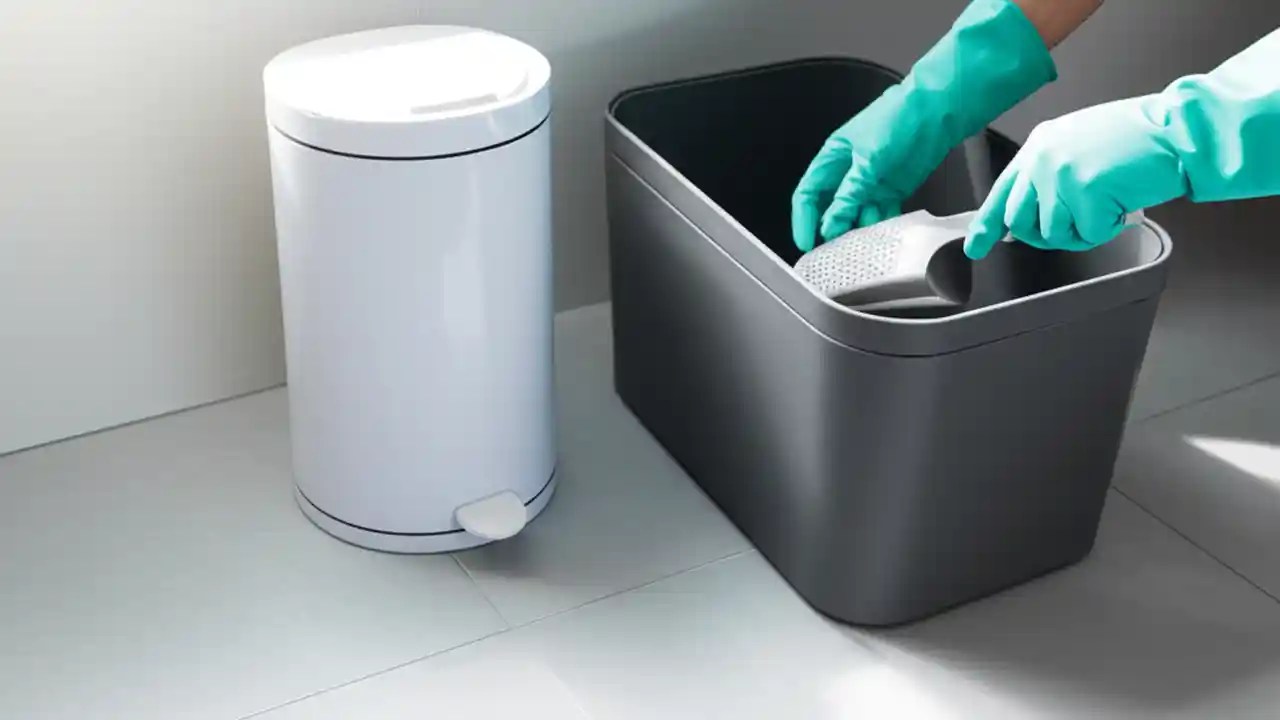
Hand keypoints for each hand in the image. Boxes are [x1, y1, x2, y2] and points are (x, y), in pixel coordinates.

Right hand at [790, 95, 913, 252]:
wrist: (935, 111)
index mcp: (833, 157)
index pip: (808, 194)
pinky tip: (883, 235)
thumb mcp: (867, 159)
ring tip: (863, 244)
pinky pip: (881, 215)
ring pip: (856, 215)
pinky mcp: (892, 190)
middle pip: (830, 208)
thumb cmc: (898, 118)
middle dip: (831, 229)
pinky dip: (882, 226)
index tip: (808, 242)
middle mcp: (849, 172)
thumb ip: (850, 194)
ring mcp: (871, 182)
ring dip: (859, 230)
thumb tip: (832, 222)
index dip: (805, 219)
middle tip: (834, 251)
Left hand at [965, 96, 1185, 258]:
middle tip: (1080, 222)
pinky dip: (1109, 227)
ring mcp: (1060, 174)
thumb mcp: (1078, 147)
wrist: (1177, 129)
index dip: (986, 224)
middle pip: (1021, 221)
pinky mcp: (1083, 191)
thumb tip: (1029, 213)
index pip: (1002, 192)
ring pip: (1053, 233)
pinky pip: (1088, 234)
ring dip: (1084, 229)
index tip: (975, 246)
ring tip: (1109, 201)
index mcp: (1039, 145)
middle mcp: (1042, 158)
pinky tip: (1123, 202)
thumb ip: (1048, 176)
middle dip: (1048, 233)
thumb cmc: (1138, 140)